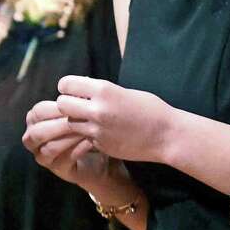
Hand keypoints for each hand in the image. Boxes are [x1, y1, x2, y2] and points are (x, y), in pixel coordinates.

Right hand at [22, 99, 110, 188]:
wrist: (102, 160)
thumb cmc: (86, 132)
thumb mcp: (79, 116)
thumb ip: (76, 104)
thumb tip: (82, 87)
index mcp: (35, 122)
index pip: (38, 112)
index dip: (55, 108)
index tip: (76, 105)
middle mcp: (33, 140)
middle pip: (37, 132)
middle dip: (59, 125)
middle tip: (80, 119)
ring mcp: (43, 157)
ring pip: (49, 147)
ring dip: (68, 138)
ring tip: (86, 131)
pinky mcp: (58, 170)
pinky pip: (64, 159)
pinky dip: (77, 149)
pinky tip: (90, 142)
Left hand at [55, 75, 174, 163]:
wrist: (168, 136)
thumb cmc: (150, 109)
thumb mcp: (123, 91)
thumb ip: (100, 91)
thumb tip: (80, 88)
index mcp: (103, 90)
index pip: (66, 84)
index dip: (67, 87)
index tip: (74, 91)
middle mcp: (97, 109)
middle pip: (61, 104)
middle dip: (66, 104)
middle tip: (76, 106)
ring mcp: (97, 129)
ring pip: (69, 123)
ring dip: (75, 121)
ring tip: (89, 120)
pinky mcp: (100, 145)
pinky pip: (83, 137)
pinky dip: (88, 135)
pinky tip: (102, 132)